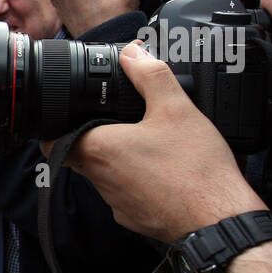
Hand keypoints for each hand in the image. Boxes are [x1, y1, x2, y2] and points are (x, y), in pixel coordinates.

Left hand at [39, 43, 264, 242]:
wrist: (219, 219)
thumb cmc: (195, 169)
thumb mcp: (176, 108)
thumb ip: (150, 76)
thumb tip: (133, 53)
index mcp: (99, 150)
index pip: (52, 143)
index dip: (55, 128)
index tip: (69, 117)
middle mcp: (100, 180)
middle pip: (79, 156)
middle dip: (92, 138)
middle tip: (116, 122)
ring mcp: (116, 203)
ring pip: (103, 176)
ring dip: (117, 160)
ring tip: (146, 144)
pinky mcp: (135, 218)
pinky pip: (126, 195)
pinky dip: (137, 181)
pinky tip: (163, 171)